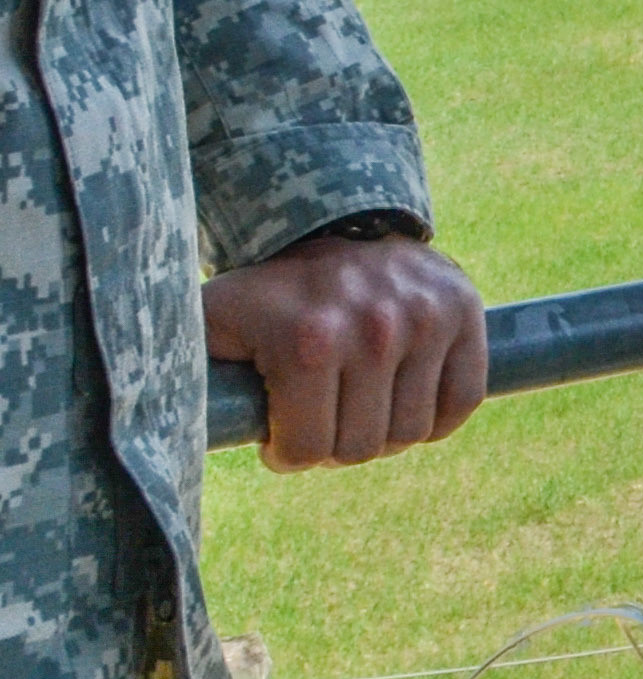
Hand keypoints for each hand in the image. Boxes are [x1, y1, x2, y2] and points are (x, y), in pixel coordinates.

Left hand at [203, 227, 487, 470]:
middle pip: (361, 449)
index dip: (290, 453)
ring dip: (383, 431)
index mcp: (307, 339)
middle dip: (335, 443)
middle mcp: (373, 328)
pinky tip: (404, 396)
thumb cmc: (266, 294)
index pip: (309, 452)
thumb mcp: (213, 324)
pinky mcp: (465, 313)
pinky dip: (436, 416)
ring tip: (359, 402)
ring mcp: (425, 319)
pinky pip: (461, 403)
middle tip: (321, 414)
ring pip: (411, 433)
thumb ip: (178, 370)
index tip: (283, 432)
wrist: (342, 226)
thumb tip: (139, 426)